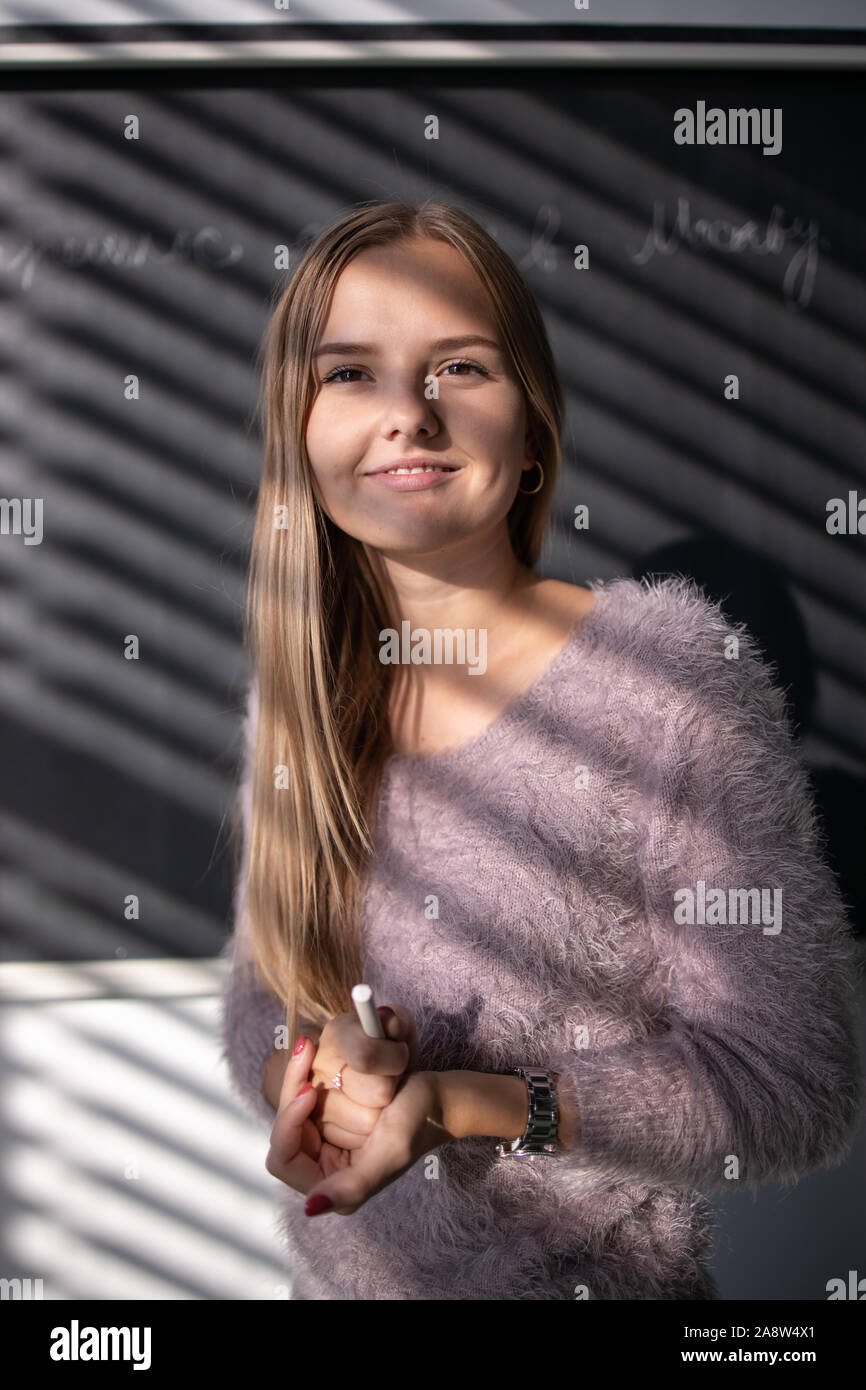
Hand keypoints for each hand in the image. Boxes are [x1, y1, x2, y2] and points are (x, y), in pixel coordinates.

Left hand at [264, 1005, 419, 1195]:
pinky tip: (311, 1048)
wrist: (438, 1096)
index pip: (283, 1159)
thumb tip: (311, 1207)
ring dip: (297, 1074)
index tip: (308, 1090)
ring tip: (307, 1047)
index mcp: (332, 1186)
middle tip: (304, 1052)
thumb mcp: (389, 1154)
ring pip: (290, 1105)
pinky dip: (305, 1068)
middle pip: (283, 1127)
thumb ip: (352, 1186)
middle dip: (292, 1089)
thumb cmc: (418, 1124)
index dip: (289, 1123)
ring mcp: (324, 1139)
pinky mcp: (329, 1116)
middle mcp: (323, 1166)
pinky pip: (303, 1091)